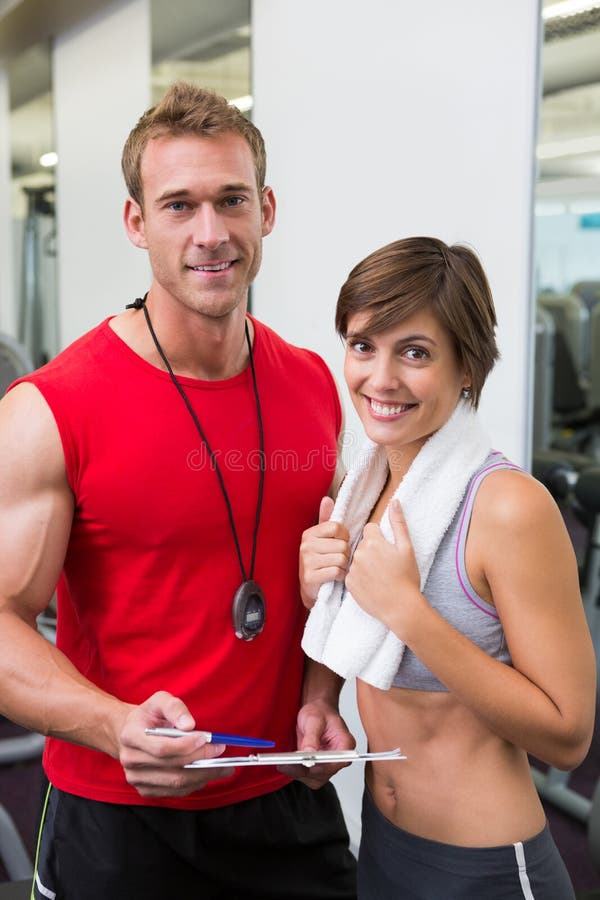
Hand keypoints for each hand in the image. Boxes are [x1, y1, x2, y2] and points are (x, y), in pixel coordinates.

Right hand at [118, 691, 233, 797]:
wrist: (129, 732)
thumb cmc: (148, 715)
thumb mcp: (160, 700)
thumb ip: (175, 708)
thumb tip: (189, 725)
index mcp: (131, 735)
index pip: (162, 748)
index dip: (186, 745)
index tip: (206, 738)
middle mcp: (130, 760)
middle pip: (172, 767)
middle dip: (201, 759)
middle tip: (221, 750)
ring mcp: (136, 778)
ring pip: (176, 782)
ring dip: (203, 775)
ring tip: (222, 766)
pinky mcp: (144, 790)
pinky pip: (174, 791)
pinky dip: (194, 783)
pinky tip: (206, 773)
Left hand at [277, 698, 355, 788]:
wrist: (316, 710)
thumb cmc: (320, 711)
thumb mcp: (314, 719)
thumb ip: (312, 737)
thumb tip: (309, 753)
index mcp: (345, 744)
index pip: (337, 762)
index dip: (321, 766)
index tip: (306, 764)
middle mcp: (338, 757)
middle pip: (324, 774)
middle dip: (305, 771)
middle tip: (287, 764)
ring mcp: (328, 763)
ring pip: (314, 778)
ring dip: (298, 772)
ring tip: (283, 763)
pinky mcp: (317, 766)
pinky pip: (307, 775)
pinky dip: (296, 771)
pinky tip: (286, 763)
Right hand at [299, 496, 349, 607]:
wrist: (310, 588)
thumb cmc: (320, 560)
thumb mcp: (322, 538)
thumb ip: (326, 519)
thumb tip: (327, 499)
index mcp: (309, 533)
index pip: (337, 527)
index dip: (344, 537)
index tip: (340, 543)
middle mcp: (306, 546)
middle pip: (342, 545)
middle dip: (345, 554)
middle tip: (338, 559)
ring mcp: (307, 562)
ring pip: (341, 559)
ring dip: (343, 566)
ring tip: (337, 567)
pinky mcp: (310, 577)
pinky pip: (336, 572)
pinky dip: (340, 576)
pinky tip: (335, 576)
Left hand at [346, 499, 423, 636]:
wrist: (401, 608)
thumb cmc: (407, 578)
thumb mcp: (407, 548)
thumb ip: (398, 523)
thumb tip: (394, 502)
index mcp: (373, 542)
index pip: (370, 529)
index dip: (380, 538)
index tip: (388, 551)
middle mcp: (358, 553)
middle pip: (363, 544)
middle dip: (372, 551)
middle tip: (386, 566)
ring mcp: (352, 569)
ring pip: (356, 559)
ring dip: (365, 564)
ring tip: (380, 577)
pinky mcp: (348, 583)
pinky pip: (352, 574)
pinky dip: (360, 578)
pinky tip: (372, 585)